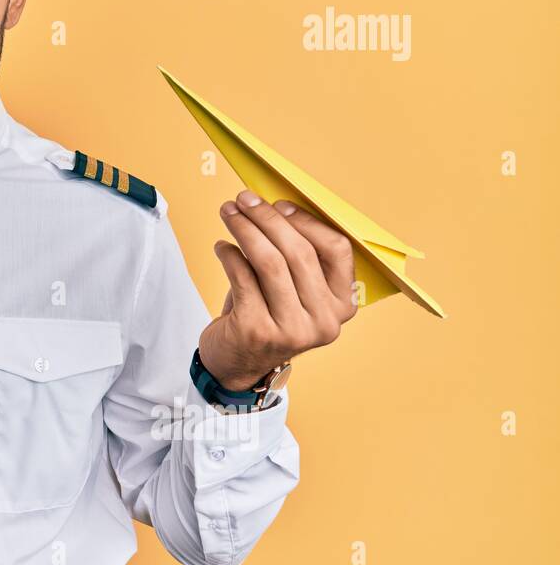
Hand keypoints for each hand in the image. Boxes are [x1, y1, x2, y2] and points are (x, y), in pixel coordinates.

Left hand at [198, 190, 357, 390]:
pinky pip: (242, 278)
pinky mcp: (258, 330)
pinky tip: (222, 246)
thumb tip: (273, 208)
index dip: (306, 221)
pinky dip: (229, 255)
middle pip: (298, 252)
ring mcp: (292, 329)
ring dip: (245, 230)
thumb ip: (295, 257)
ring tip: (229, 213)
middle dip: (267, 218)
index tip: (278, 205)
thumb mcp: (293, 290)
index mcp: (343, 306)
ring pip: (269, 262)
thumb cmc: (266, 315)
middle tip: (243, 200)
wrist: (237, 364)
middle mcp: (324, 321)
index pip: (336, 249)